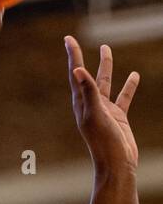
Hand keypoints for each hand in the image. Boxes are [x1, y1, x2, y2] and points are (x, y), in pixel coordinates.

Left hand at [65, 37, 138, 174]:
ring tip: (106, 49)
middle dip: (81, 58)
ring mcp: (105, 111)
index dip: (73, 55)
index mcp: (81, 103)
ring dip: (105, 67)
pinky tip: (135, 75)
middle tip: (73, 42)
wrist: (116, 165)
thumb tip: (77, 71)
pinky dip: (129, 86)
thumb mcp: (95, 115)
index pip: (76, 74)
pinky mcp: (118, 117)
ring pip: (105, 82)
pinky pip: (124, 96)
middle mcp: (90, 105)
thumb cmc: (103, 143)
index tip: (68, 39)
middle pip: (86, 75)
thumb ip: (88, 92)